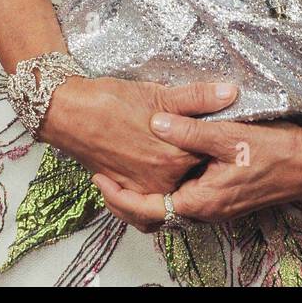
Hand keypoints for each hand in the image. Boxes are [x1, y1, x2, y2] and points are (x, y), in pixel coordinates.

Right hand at [38, 75, 238, 195]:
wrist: (70, 114)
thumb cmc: (112, 102)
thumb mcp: (160, 93)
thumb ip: (198, 97)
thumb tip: (231, 93)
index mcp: (176, 157)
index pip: (210, 154)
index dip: (213, 142)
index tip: (213, 130)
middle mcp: (161, 181)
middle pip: (193, 176)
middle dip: (197, 163)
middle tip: (192, 144)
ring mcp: (141, 191)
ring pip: (172, 195)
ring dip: (178, 184)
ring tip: (177, 162)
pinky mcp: (124, 193)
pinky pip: (146, 209)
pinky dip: (152, 201)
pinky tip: (155, 181)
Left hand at [92, 113, 301, 232]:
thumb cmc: (275, 151)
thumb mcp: (228, 136)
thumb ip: (189, 131)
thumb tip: (154, 123)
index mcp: (202, 201)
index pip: (148, 210)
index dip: (120, 197)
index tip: (99, 179)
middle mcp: (207, 210)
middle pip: (156, 213)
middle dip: (127, 197)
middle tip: (103, 174)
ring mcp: (217, 205)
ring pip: (171, 206)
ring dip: (146, 192)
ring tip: (126, 169)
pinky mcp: (225, 195)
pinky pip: (187, 198)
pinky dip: (167, 187)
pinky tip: (163, 165)